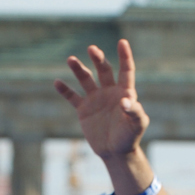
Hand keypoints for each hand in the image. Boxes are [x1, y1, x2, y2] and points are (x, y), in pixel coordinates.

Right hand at [54, 40, 149, 160]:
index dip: (125, 56)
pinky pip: (72, 97)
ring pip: (86, 79)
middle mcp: (109, 92)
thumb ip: (134, 111)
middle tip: (92, 49)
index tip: (122, 42)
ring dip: (78, 69)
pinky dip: (65, 90)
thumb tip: (126, 101)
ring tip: (70, 59)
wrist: (116, 152)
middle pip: (103, 70)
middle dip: (98, 59)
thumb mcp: (136, 125)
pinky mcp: (84, 110)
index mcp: (124, 92)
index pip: (126, 70)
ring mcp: (95, 99)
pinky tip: (57, 82)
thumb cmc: (130, 137)